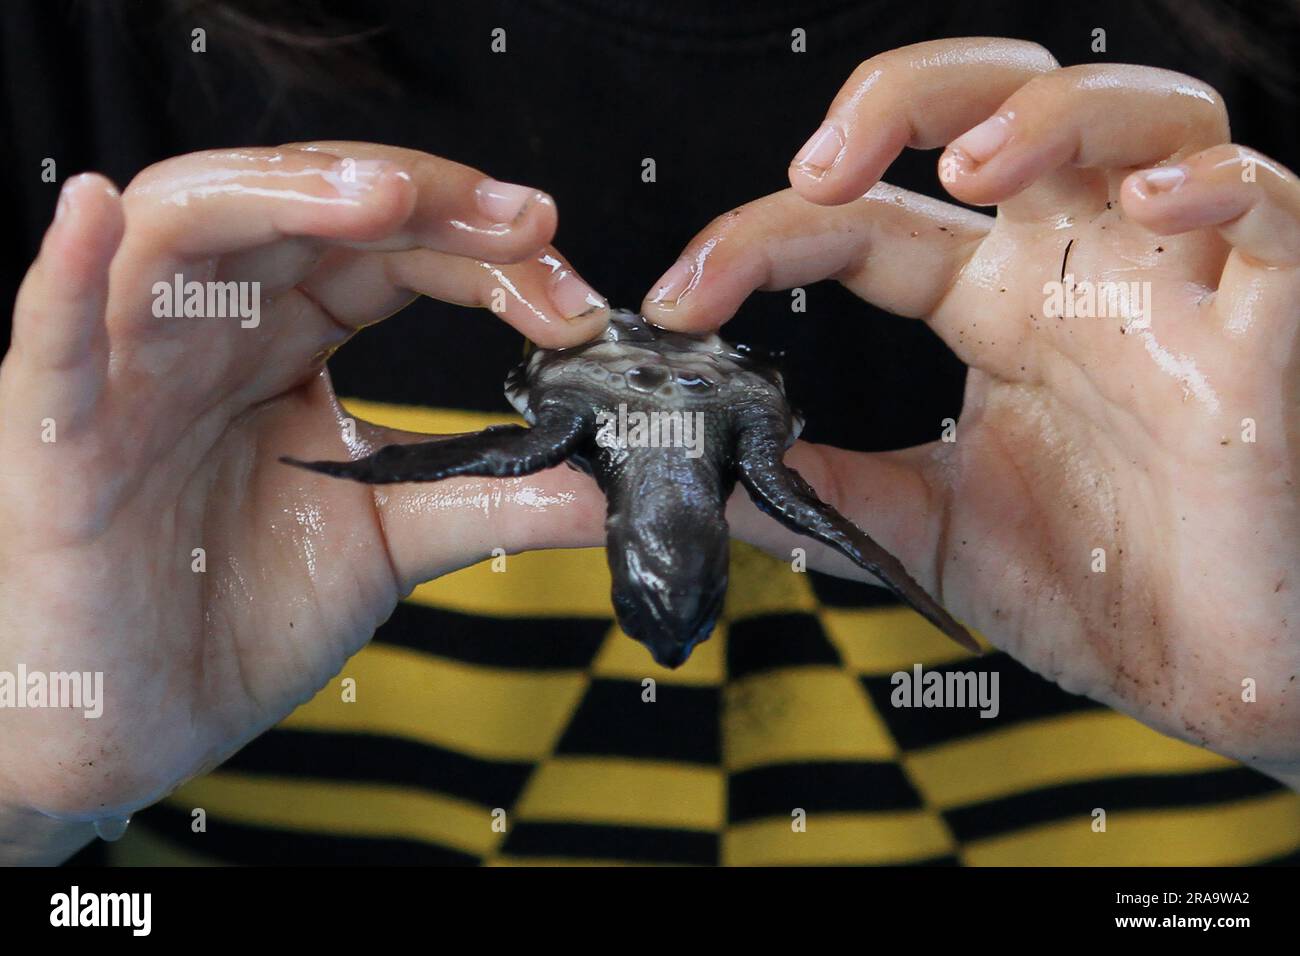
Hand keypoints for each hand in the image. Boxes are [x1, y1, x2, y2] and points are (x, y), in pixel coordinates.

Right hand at [0, 143, 612, 854]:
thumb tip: (626, 482)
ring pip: (182, 227)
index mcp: (285, 337)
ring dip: (282, 196)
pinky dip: (63, 274)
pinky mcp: (56, 441)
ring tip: (385, 200)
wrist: (145, 716)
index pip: (390, 251)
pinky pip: (47, 338)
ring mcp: (131, 369)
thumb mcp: (394, 537)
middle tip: (527, 227)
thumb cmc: (241, 609)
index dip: (483, 255)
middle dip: (423, 204)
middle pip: (307, 208)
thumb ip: (503, 498)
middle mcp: (212, 326)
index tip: (574, 299)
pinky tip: (91, 212)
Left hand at [641, 39, 1299, 785]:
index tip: (682, 296)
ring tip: (966, 169)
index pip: (868, 226)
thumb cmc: (1101, 590)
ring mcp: (1177, 293)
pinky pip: (1279, 216)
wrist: (1221, 677)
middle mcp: (1079, 276)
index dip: (767, 238)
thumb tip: (706, 470)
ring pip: (1145, 117)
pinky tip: (1157, 200)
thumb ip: (828, 495)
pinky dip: (1226, 185)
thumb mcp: (929, 532)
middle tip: (819, 163)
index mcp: (995, 311)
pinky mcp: (1271, 339)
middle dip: (907, 98)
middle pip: (1005, 108)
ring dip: (1050, 114)